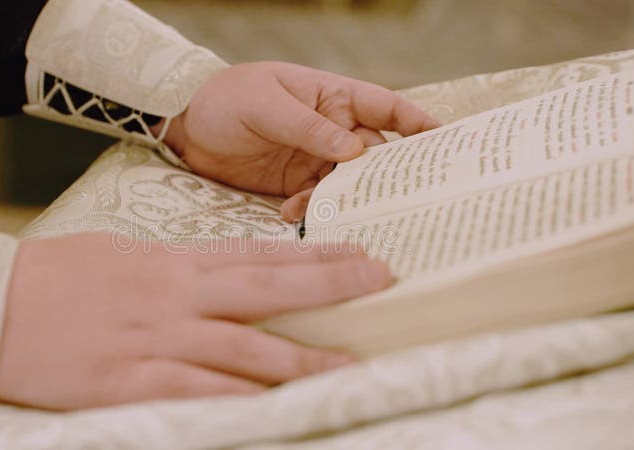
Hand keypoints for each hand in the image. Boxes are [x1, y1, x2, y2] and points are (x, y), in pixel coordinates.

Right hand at [0, 233, 391, 409]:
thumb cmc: (54, 277)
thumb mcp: (122, 257)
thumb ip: (176, 270)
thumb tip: (220, 278)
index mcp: (172, 263)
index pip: (258, 255)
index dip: (313, 254)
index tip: (357, 251)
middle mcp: (175, 297)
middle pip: (267, 289)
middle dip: (329, 285)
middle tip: (381, 282)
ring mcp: (156, 339)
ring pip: (245, 347)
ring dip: (301, 357)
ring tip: (350, 365)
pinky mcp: (131, 382)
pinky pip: (199, 392)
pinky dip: (241, 399)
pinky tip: (277, 406)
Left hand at [159, 62, 438, 221]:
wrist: (187, 128)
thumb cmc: (227, 98)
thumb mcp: (266, 105)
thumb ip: (308, 128)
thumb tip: (354, 152)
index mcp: (332, 97)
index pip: (385, 109)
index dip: (417, 125)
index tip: (446, 143)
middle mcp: (332, 129)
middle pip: (373, 156)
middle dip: (382, 177)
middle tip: (390, 201)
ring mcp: (315, 159)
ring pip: (345, 185)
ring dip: (339, 200)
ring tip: (317, 209)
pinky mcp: (296, 185)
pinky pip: (317, 202)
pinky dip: (310, 211)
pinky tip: (292, 214)